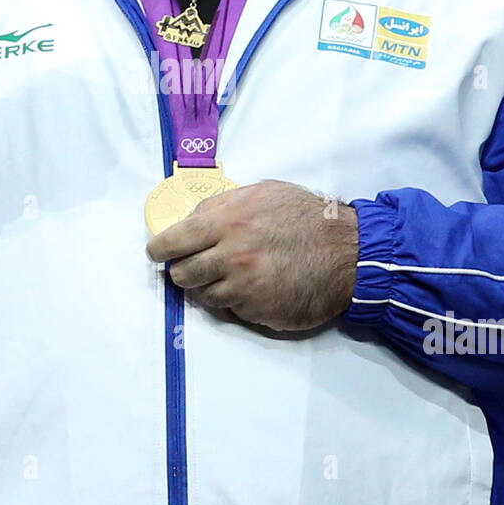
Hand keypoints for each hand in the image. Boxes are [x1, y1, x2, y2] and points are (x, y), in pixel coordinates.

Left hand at [145, 179, 359, 331]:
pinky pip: (231, 309)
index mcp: (227, 222)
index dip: (159, 249)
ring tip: (230, 276)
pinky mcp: (257, 310)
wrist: (347, 252)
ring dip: (210, 287)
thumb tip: (192, 220)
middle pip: (182, 274)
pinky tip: (253, 287)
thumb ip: (223, 206)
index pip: (174, 240)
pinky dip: (235, 300)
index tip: (156, 253)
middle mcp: (231, 256)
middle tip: (192, 267)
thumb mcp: (263, 194)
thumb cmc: (307, 217)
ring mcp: (243, 287)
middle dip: (182, 271)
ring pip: (204, 296)